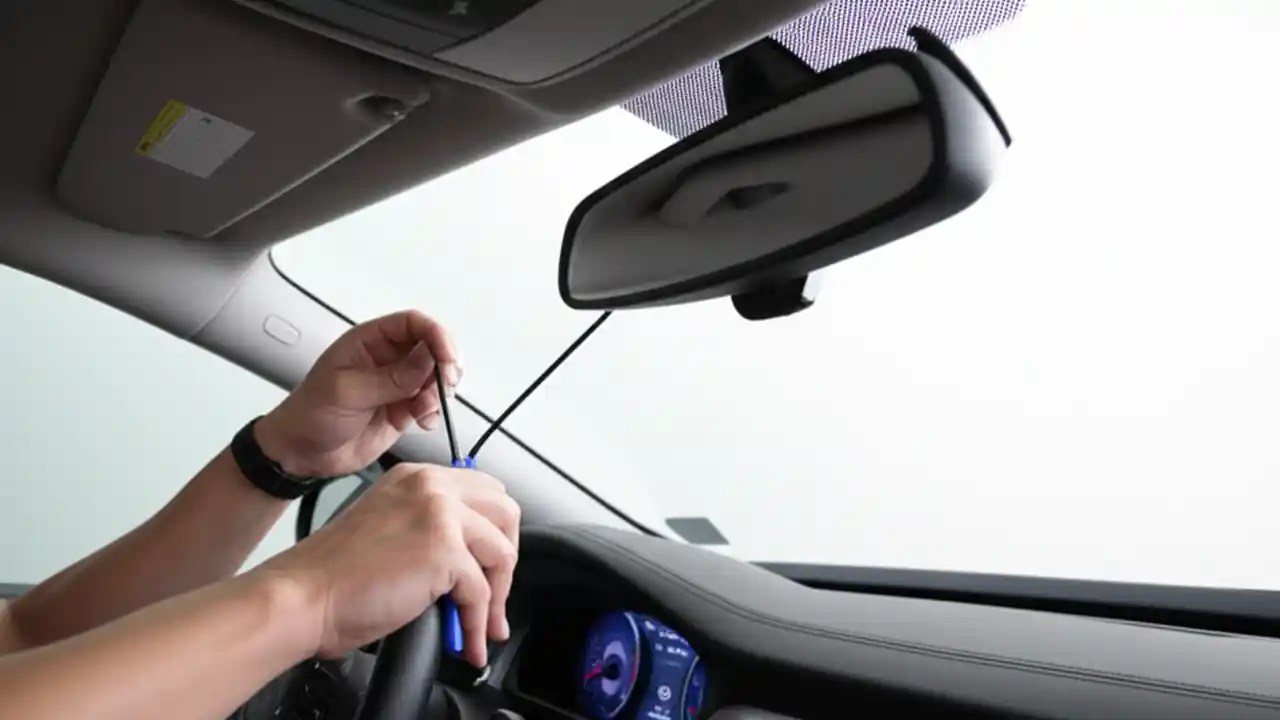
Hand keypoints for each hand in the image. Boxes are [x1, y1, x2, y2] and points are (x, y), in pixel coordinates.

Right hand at [255, 463, 519, 666]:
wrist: (303, 597)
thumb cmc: (332, 575)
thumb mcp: (389, 527)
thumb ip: (428, 528)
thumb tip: (468, 559)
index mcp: (417, 478)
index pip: (483, 491)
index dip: (492, 532)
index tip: (489, 563)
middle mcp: (431, 487)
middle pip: (505, 512)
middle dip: (506, 557)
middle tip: (495, 591)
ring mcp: (441, 515)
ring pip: (502, 553)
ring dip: (498, 596)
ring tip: (484, 626)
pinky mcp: (445, 551)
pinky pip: (482, 593)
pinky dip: (478, 624)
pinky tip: (467, 641)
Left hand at [256, 310, 461, 477]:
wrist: (303, 454)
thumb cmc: (312, 414)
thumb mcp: (348, 392)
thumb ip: (391, 377)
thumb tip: (429, 357)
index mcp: (370, 342)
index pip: (412, 324)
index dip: (435, 335)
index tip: (448, 357)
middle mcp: (388, 359)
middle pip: (431, 347)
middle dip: (445, 364)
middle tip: (446, 385)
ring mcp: (397, 385)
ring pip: (435, 376)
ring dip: (440, 391)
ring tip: (425, 409)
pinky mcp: (403, 410)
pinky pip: (431, 403)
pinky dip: (434, 412)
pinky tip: (423, 422)